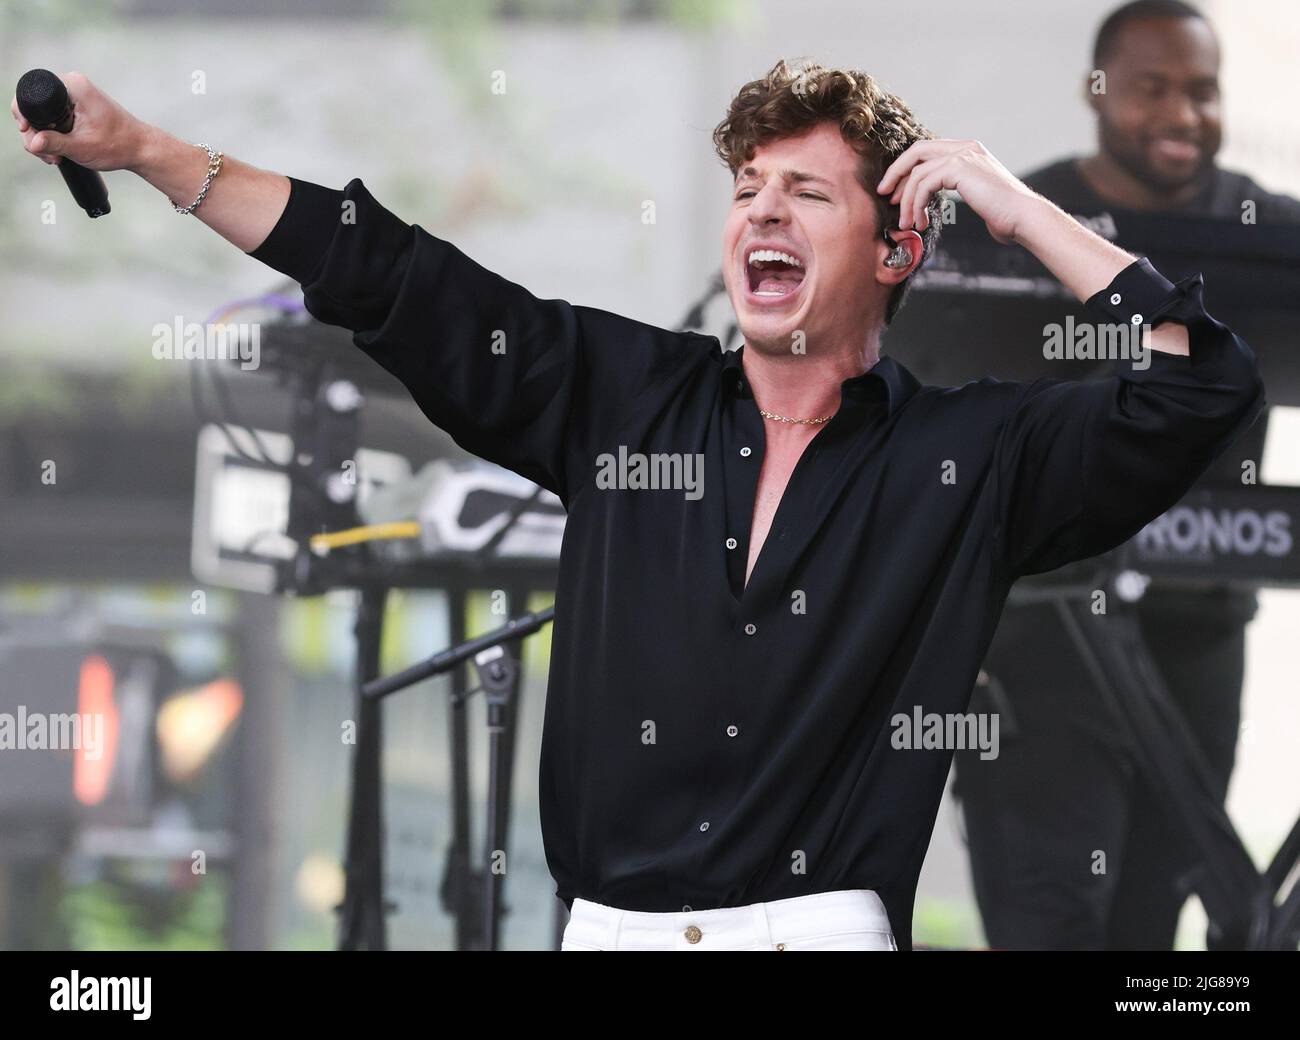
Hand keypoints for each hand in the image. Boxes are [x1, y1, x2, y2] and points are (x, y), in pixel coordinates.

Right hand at [11, 71, 148, 171]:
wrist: (141, 149)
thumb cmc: (118, 145)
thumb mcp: (82, 147)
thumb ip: (54, 143)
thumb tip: (33, 143)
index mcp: (72, 85)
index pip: (31, 96)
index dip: (24, 116)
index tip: (29, 135)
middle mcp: (71, 85)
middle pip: (34, 108)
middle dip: (35, 134)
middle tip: (48, 155)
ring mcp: (73, 96)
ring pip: (42, 116)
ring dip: (43, 138)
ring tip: (56, 157)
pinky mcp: (76, 107)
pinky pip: (53, 119)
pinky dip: (53, 135)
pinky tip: (59, 152)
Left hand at [876, 139, 1040, 244]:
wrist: (1023, 217)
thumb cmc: (1003, 214)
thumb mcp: (976, 195)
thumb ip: (956, 188)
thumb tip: (933, 202)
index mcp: (968, 150)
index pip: (926, 150)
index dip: (906, 170)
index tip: (894, 192)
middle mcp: (965, 147)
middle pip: (916, 151)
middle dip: (896, 174)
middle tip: (885, 196)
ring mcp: (963, 154)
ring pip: (917, 172)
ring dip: (907, 201)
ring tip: (906, 224)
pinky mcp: (960, 167)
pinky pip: (924, 183)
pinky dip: (916, 204)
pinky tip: (920, 222)